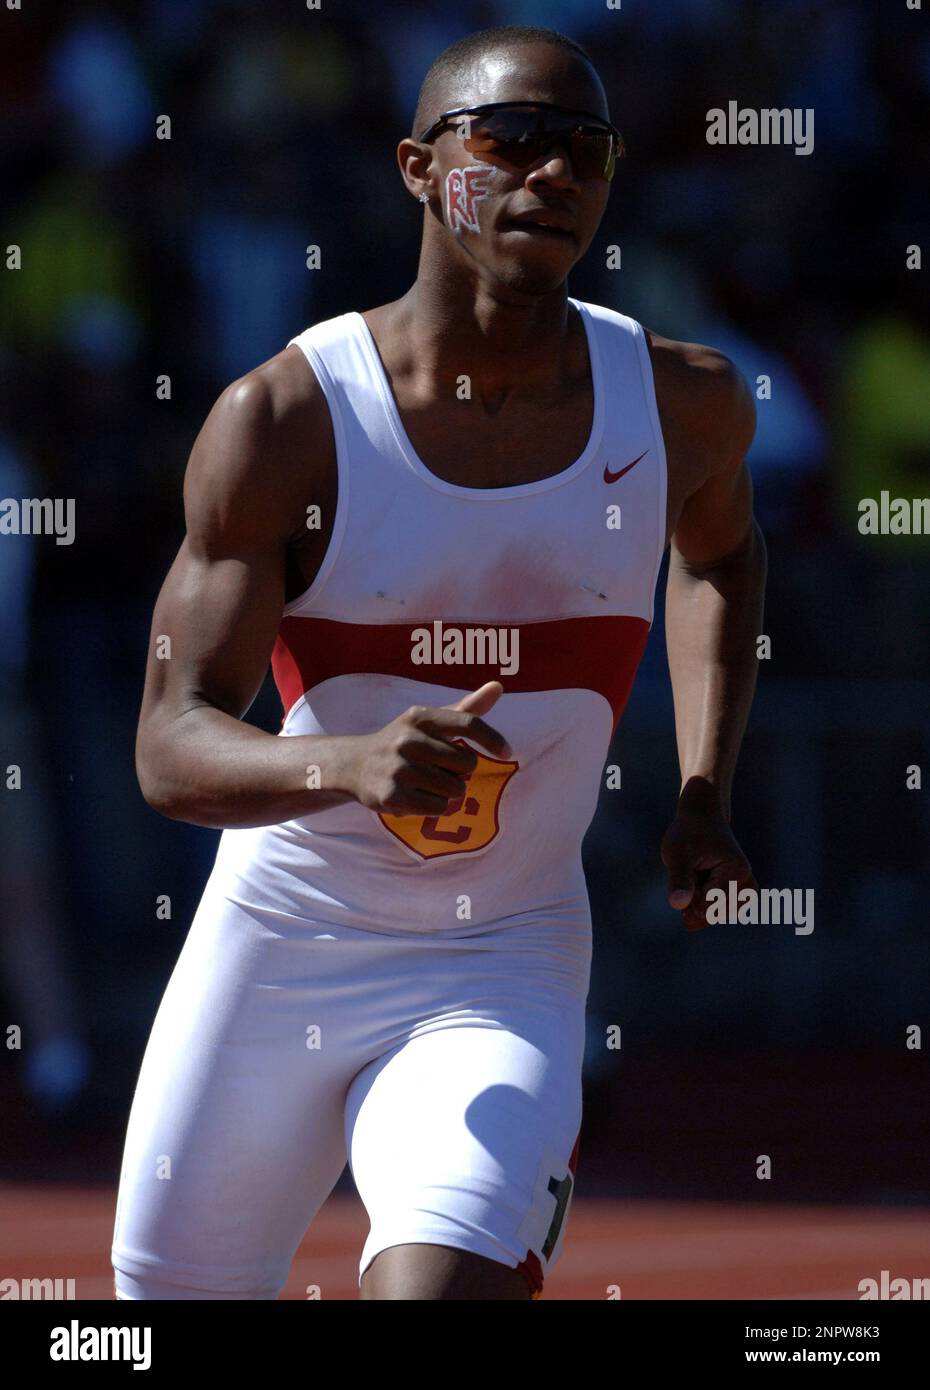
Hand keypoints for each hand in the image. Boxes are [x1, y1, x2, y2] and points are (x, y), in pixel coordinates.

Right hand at [344, 681, 510, 816]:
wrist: (355, 765)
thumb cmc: (403, 741)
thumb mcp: (428, 720)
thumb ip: (465, 708)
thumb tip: (498, 686)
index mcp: (420, 717)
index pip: (467, 724)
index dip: (492, 739)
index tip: (507, 753)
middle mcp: (408, 740)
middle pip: (467, 763)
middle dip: (461, 771)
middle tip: (440, 768)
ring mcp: (399, 768)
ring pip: (455, 789)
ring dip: (449, 791)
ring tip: (428, 784)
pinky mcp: (392, 795)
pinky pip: (439, 807)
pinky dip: (436, 806)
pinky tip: (418, 797)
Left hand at [660, 790, 756, 930]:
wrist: (701, 821)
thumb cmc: (688, 835)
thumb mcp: (677, 854)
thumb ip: (679, 879)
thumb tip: (677, 905)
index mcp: (737, 871)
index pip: (710, 905)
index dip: (689, 896)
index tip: (687, 872)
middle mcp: (747, 884)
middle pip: (714, 914)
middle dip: (694, 901)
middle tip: (691, 872)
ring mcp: (745, 891)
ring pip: (715, 917)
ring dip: (698, 904)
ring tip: (696, 877)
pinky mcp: (738, 896)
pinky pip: (716, 914)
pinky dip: (702, 905)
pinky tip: (697, 887)